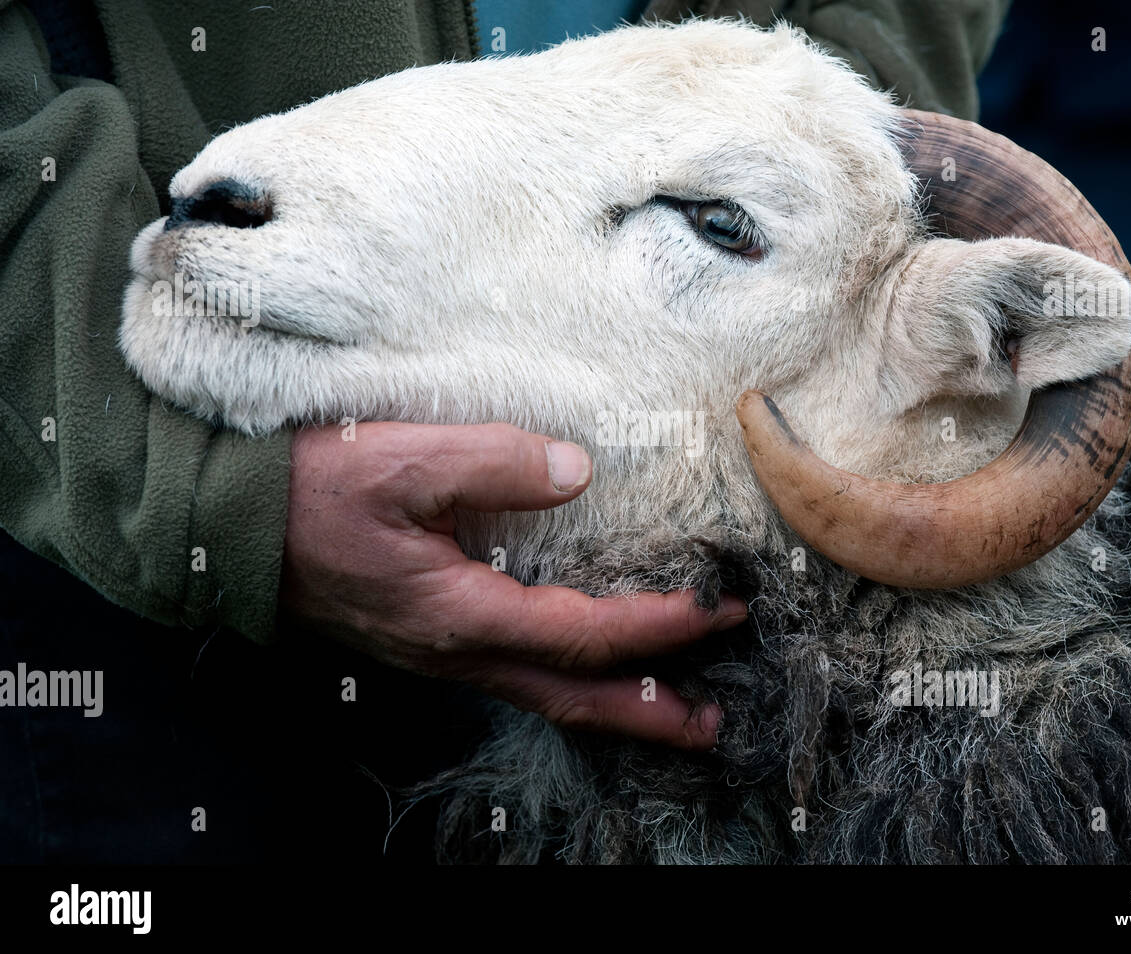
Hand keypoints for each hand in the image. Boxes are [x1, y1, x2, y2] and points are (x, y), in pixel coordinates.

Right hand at [279, 421, 745, 749]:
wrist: (231, 523)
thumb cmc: (313, 488)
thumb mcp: (404, 458)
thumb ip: (497, 463)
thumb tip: (577, 472)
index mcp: (459, 611)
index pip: (581, 634)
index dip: (656, 627)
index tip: (716, 610)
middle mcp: (457, 648)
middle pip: (571, 696)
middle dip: (648, 711)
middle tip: (714, 719)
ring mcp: (442, 652)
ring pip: (544, 693)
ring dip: (614, 707)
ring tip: (674, 710)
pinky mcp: (431, 639)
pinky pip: (516, 676)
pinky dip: (569, 683)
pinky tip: (590, 671)